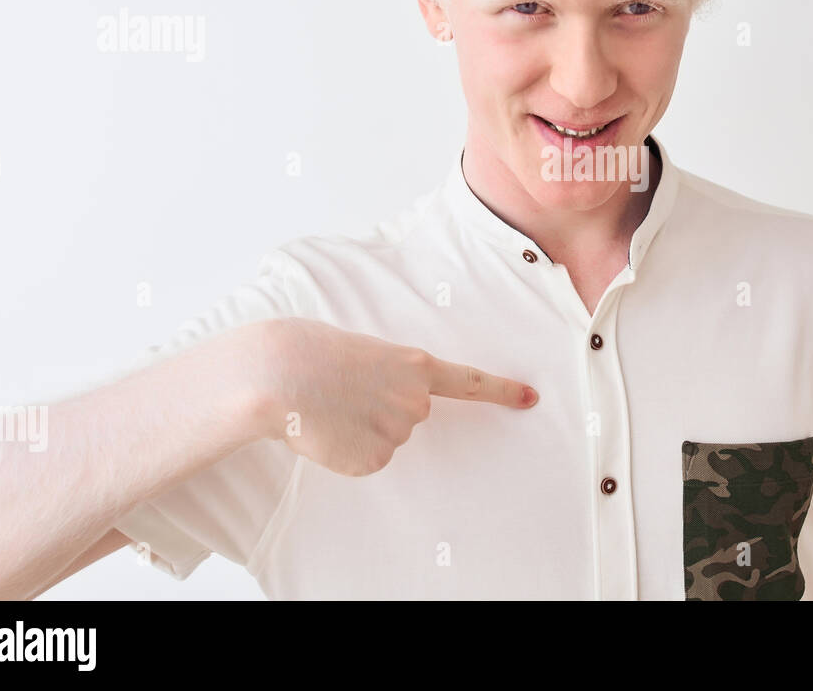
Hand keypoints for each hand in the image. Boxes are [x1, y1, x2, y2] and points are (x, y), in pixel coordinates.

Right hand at [255, 317, 538, 476]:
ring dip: (360, 427)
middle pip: (410, 414)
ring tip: (331, 406)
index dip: (501, 390)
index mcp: (415, 365)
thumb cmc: (313, 351)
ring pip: (386, 438)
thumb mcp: (364, 351)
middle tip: (345, 390)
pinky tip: (328, 430)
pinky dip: (346, 450)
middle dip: (381, 407)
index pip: (468, 382)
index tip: (531, 398)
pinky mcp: (375, 460)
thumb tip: (381, 401)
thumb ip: (389, 374)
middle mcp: (416, 401)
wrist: (281, 375)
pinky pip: (367, 459)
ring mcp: (397, 433)